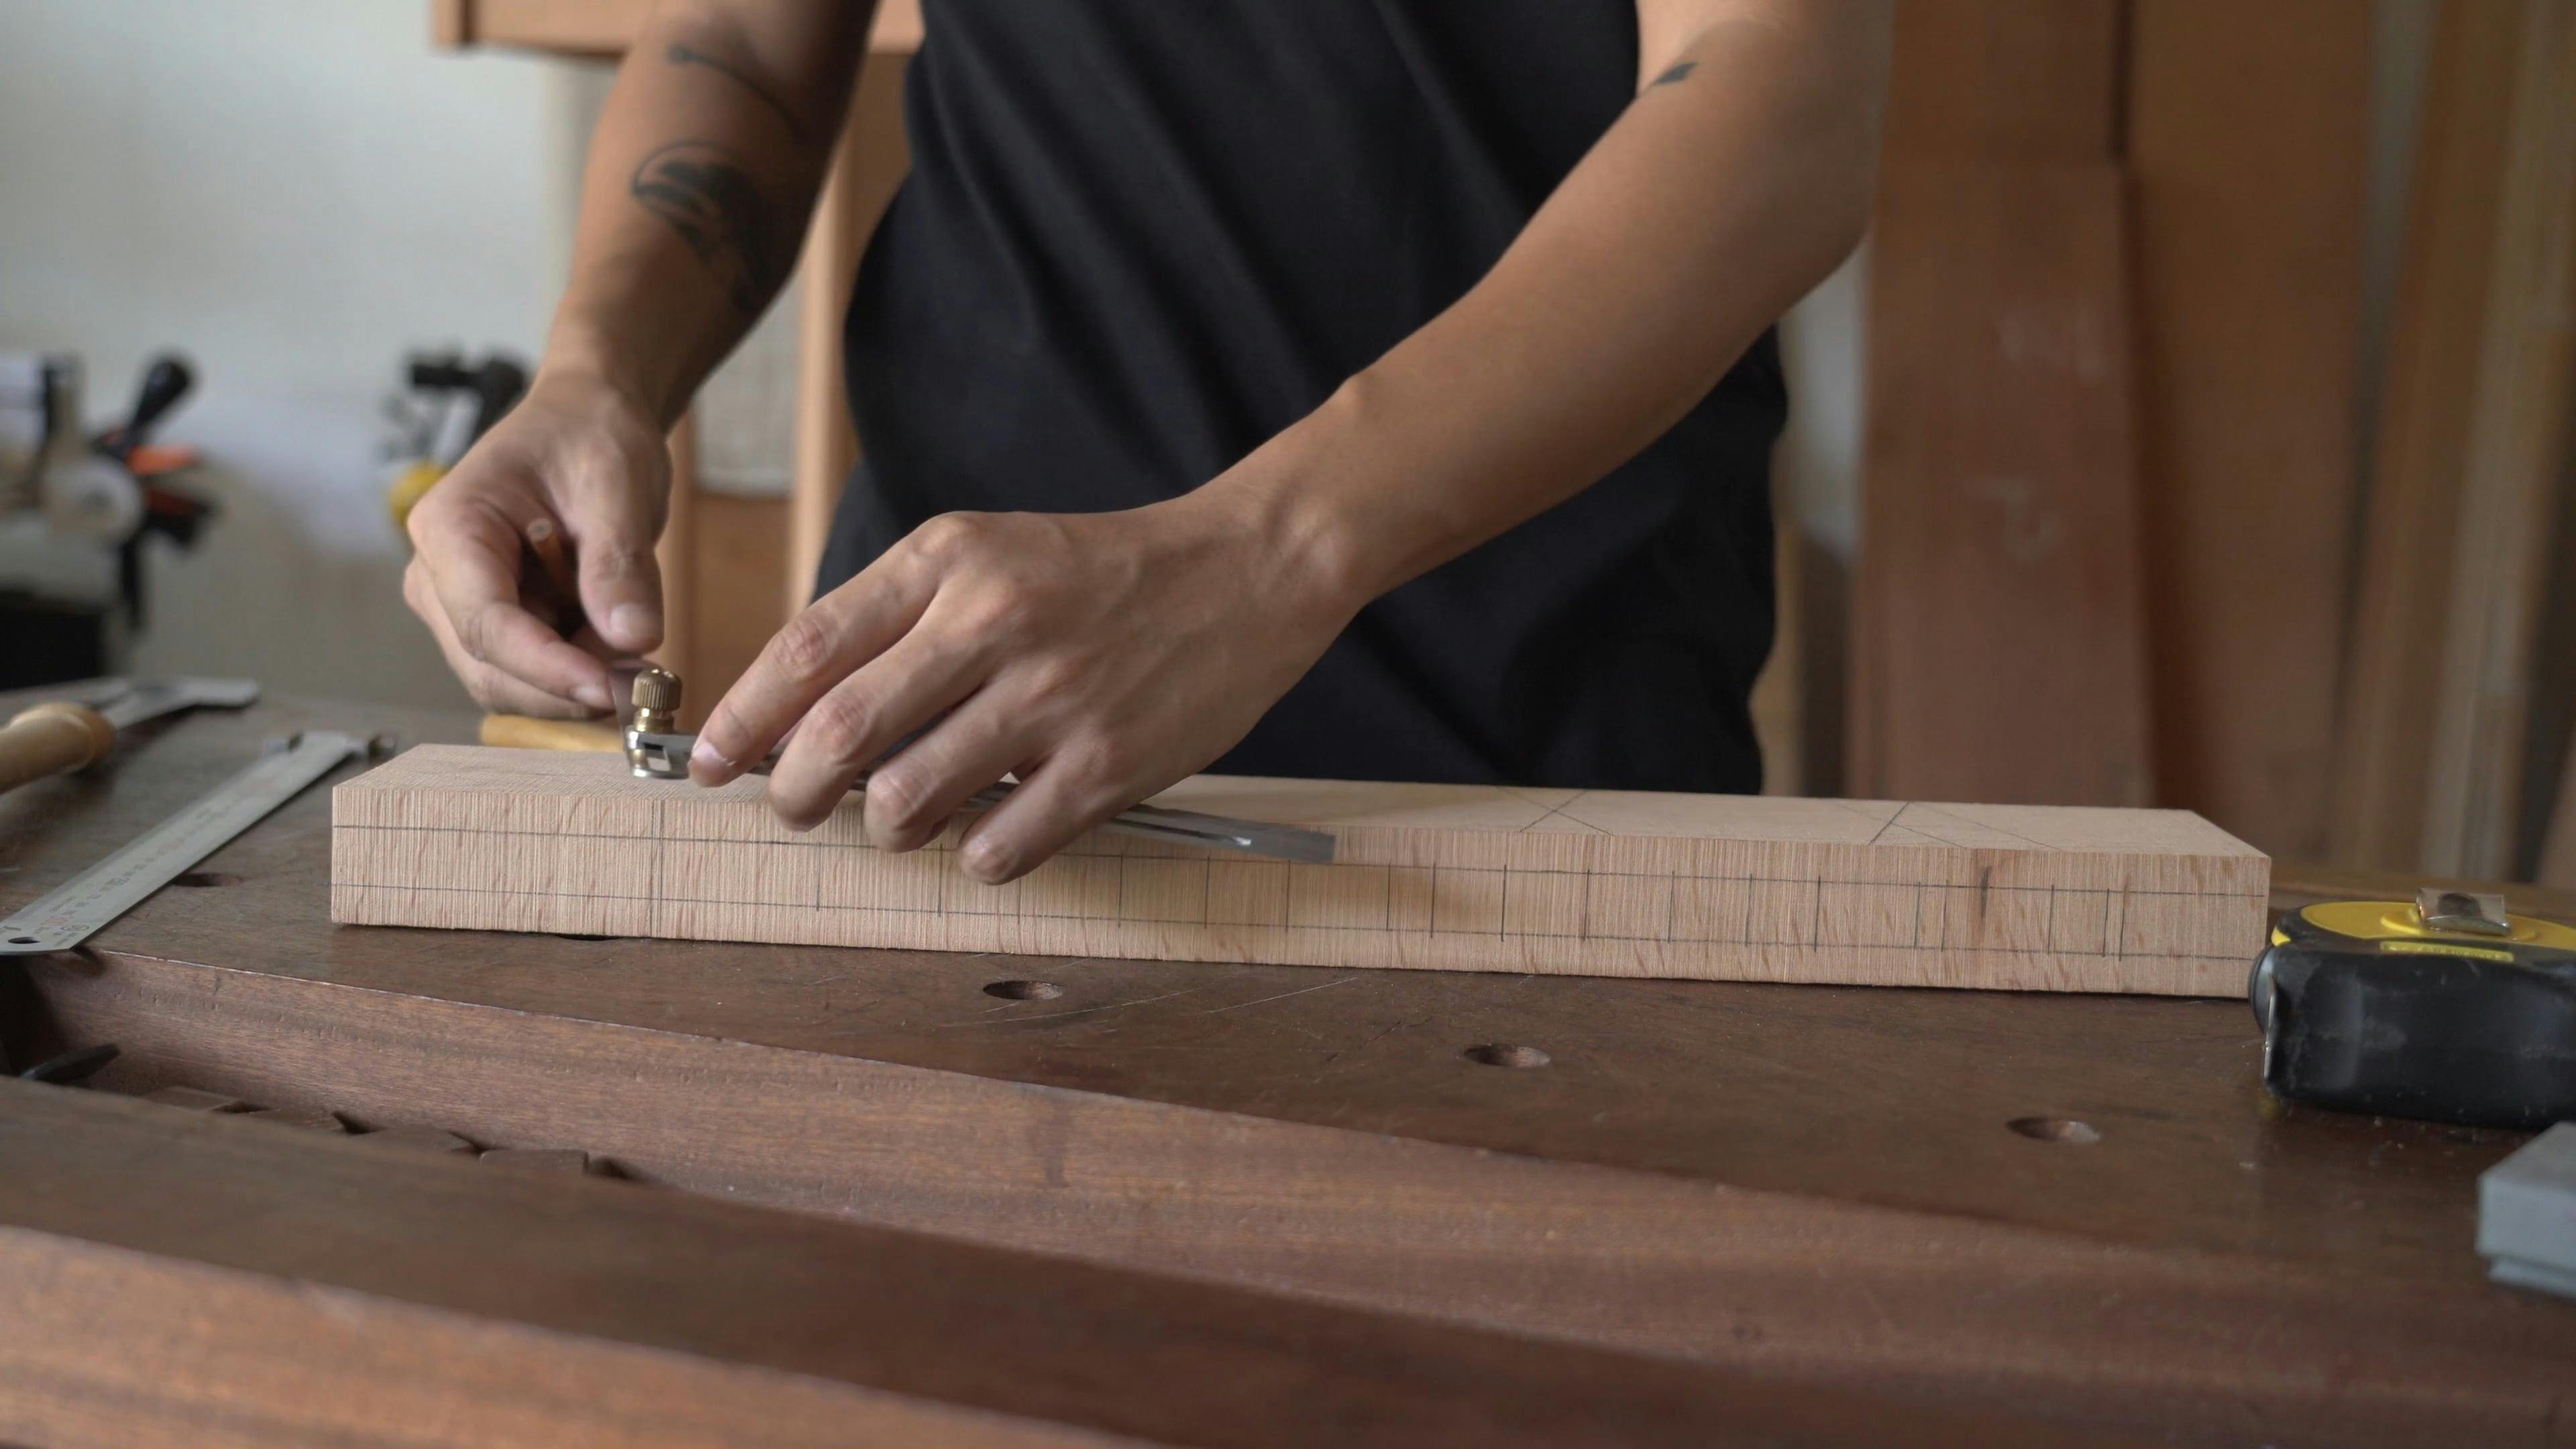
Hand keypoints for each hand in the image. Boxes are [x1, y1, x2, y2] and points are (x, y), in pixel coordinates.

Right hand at [402, 372, 670, 716]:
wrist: (586, 422)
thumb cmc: (589, 435)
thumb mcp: (616, 485)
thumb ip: (620, 563)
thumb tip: (633, 639)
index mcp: (450, 529)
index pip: (487, 623)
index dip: (548, 669)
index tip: (611, 691)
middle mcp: (438, 577)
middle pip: (492, 668)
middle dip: (569, 685)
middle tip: (649, 683)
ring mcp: (461, 606)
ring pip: (513, 683)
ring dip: (579, 685)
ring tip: (639, 649)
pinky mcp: (497, 624)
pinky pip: (535, 675)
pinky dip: (582, 675)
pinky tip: (621, 646)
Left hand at [692, 490, 1359, 881]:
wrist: (1245, 571)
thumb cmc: (1100, 573)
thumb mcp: (988, 552)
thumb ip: (897, 615)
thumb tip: (801, 709)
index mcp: (950, 562)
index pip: (809, 648)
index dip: (744, 718)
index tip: (713, 762)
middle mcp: (994, 623)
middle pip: (840, 736)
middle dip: (793, 793)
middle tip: (794, 810)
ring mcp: (1052, 699)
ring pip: (907, 805)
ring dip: (884, 832)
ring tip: (902, 820)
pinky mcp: (1107, 764)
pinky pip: (997, 850)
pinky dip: (974, 859)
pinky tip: (988, 834)